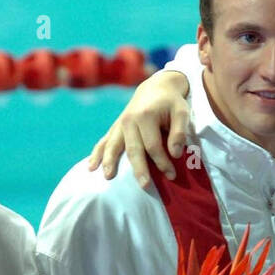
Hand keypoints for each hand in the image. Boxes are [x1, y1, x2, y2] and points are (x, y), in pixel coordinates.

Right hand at [87, 70, 191, 184]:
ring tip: (108, 177)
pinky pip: (104, 141)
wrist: (156, 87)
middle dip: (139, 169)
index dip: (163, 162)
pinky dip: (97, 153)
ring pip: (114, 146)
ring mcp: (120, 124)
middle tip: (145, 186)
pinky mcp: (116, 127)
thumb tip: (175, 154)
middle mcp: (129, 120)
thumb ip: (179, 132)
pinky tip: (91, 166)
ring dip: (110, 162)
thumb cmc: (171, 103)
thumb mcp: (182, 113)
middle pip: (133, 149)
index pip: (153, 146)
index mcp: (145, 116)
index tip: (172, 175)